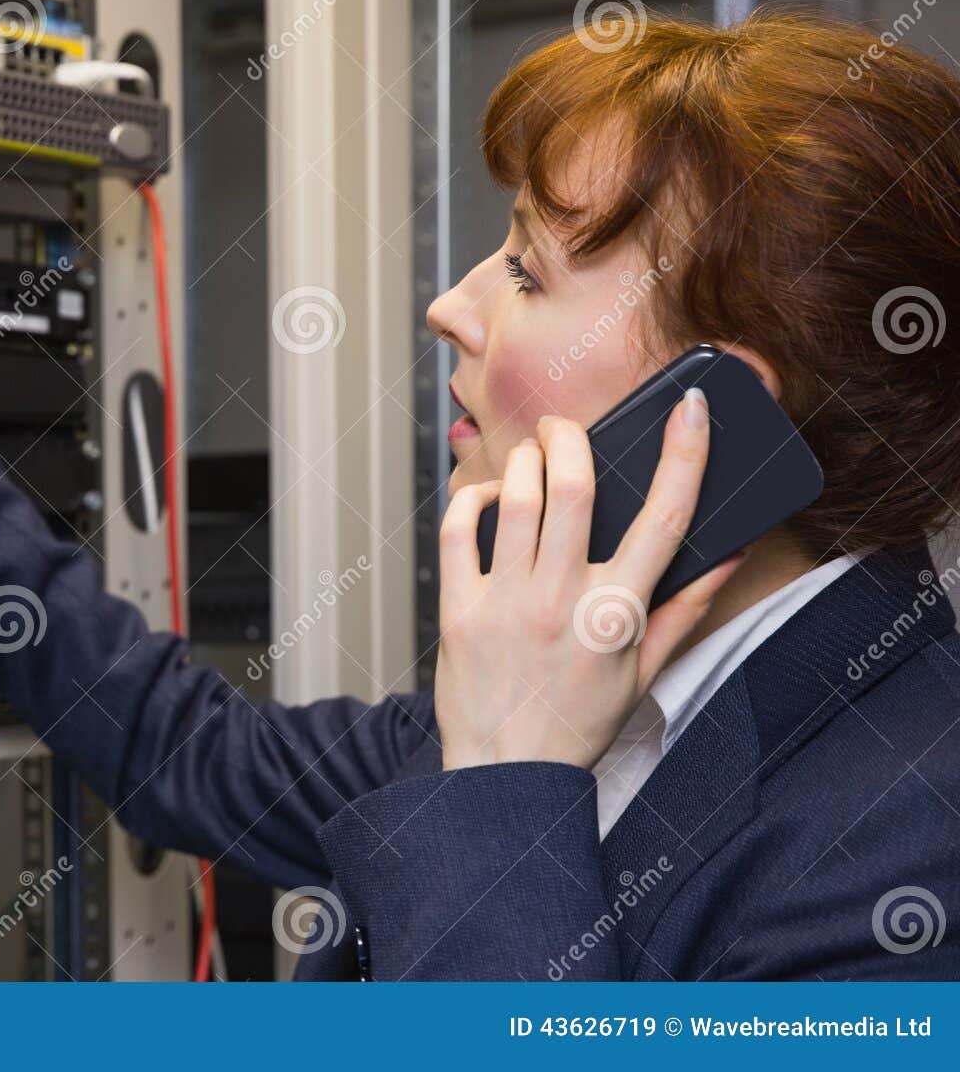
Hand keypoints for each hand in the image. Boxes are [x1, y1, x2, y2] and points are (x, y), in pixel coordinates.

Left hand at [433, 388, 745, 771]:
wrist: (505, 775)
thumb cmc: (574, 725)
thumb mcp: (641, 674)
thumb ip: (682, 611)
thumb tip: (726, 556)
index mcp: (617, 614)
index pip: (665, 520)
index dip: (684, 455)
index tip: (690, 409)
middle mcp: (561, 601)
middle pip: (574, 489)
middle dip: (572, 437)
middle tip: (567, 423)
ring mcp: (506, 604)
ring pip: (517, 500)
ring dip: (527, 460)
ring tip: (531, 455)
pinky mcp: (459, 611)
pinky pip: (459, 533)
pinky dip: (472, 500)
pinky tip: (488, 498)